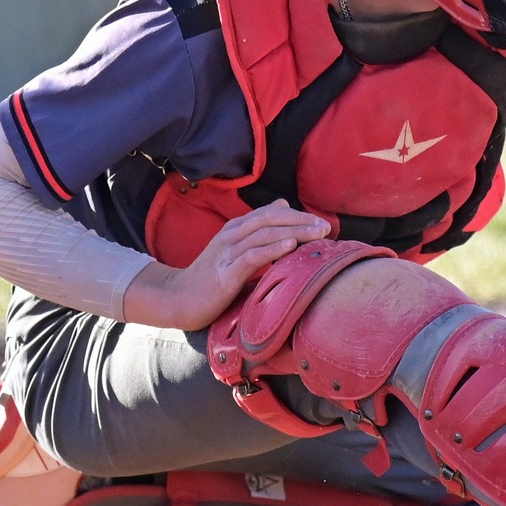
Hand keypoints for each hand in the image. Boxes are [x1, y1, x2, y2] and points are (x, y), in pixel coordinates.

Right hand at [124, 201, 330, 329]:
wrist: (179, 298)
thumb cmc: (210, 278)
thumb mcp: (235, 251)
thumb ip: (258, 233)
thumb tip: (283, 208)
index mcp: (235, 229)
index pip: (271, 213)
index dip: (297, 215)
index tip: (322, 223)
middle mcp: (232, 235)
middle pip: (271, 219)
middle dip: (301, 221)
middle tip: (326, 227)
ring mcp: (228, 253)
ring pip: (265, 234)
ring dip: (294, 232)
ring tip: (318, 234)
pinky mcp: (225, 273)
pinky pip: (252, 256)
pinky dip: (273, 249)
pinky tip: (290, 246)